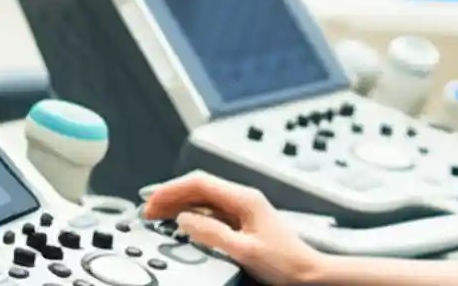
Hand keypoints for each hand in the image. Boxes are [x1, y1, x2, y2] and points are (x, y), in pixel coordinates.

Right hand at [143, 171, 327, 285]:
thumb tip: (184, 219)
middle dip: (171, 195)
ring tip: (158, 216)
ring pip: (203, 200)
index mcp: (244, 199)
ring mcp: (243, 210)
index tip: (152, 201)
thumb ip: (212, 233)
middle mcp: (243, 199)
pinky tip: (181, 225)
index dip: (172, 189)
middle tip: (148, 210)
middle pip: (199, 188)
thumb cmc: (285, 263)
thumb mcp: (244, 250)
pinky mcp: (243, 222)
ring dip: (179, 205)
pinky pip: (211, 213)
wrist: (309, 274)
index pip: (200, 183)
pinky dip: (192, 216)